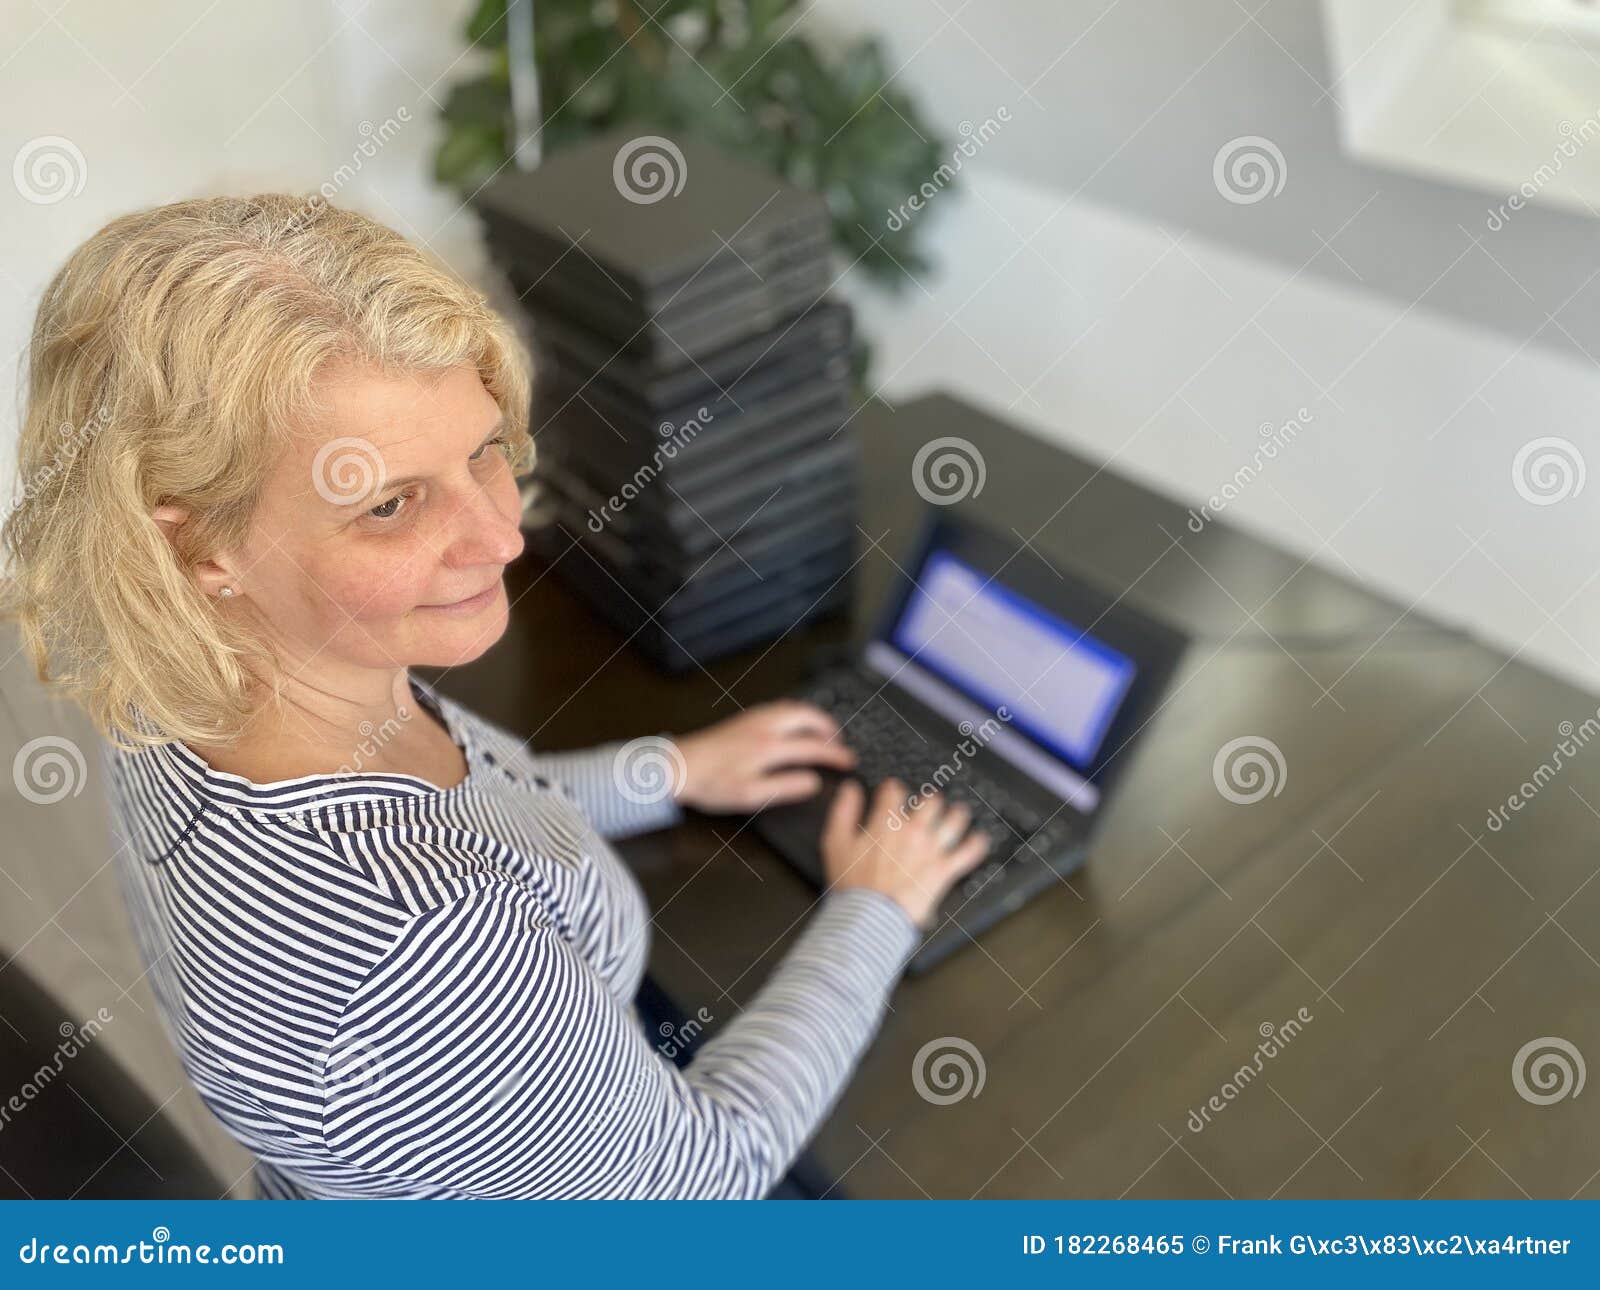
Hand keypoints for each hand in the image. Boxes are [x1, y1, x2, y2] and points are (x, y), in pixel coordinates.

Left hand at [672, 701, 857, 812]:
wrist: (677, 766)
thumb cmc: (711, 785)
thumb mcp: (751, 795)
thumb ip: (786, 787)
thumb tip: (813, 782)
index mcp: (770, 747)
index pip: (813, 747)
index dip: (835, 755)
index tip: (849, 761)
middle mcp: (765, 726)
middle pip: (807, 716)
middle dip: (829, 727)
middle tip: (840, 741)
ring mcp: (753, 718)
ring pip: (793, 707)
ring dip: (813, 716)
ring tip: (822, 730)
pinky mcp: (743, 719)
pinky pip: (779, 707)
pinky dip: (796, 713)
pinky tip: (793, 723)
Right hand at [821, 778, 991, 930]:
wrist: (871, 916)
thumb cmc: (852, 884)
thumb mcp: (835, 843)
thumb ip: (844, 811)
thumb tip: (851, 789)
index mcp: (885, 823)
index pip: (895, 792)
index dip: (894, 788)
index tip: (894, 790)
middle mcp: (912, 831)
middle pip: (930, 802)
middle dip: (930, 801)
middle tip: (929, 803)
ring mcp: (931, 850)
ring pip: (954, 821)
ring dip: (957, 815)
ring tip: (958, 813)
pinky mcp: (944, 870)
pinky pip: (968, 852)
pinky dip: (976, 844)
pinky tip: (980, 839)